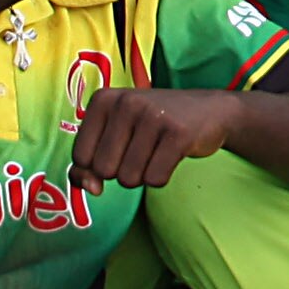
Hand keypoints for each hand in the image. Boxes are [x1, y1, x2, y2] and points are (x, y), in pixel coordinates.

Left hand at [66, 82, 242, 188]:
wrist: (208, 110)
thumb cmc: (152, 126)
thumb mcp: (114, 134)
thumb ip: (87, 165)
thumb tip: (91, 189)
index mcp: (103, 100)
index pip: (80, 157)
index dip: (97, 165)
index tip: (118, 149)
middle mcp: (125, 102)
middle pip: (104, 171)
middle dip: (122, 171)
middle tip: (141, 149)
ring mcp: (152, 116)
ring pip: (129, 178)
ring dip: (142, 175)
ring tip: (156, 151)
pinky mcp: (178, 133)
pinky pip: (155, 179)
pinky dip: (162, 176)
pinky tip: (170, 155)